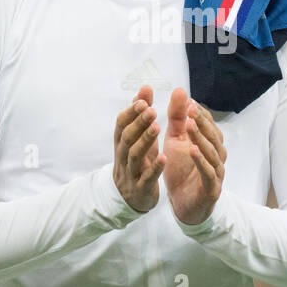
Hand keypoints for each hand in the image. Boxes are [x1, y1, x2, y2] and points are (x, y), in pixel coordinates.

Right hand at [112, 85, 165, 212]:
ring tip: (157, 127)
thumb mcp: (137, 138)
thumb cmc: (136, 161)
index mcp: (122, 142)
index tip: (144, 101)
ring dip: (145, 141)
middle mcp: (123, 156)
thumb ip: (140, 114)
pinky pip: (146, 178)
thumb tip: (145, 88)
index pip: (121, 124)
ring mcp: (131, 172)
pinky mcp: (141, 188)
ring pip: (134, 156)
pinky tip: (164, 158)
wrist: (129, 198)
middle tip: (152, 110)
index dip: (131, 112)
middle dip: (138, 123)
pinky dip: (154, 168)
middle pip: (127, 137)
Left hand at [162, 87, 225, 225]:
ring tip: (190, 125)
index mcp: (210, 143)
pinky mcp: (211, 187)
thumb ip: (178, 118)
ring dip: (201, 138)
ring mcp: (216, 172)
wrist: (183, 204)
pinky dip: (201, 161)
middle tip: (189, 108)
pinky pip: (208, 172)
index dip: (198, 112)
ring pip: (212, 152)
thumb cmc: (183, 170)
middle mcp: (217, 155)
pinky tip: (192, 150)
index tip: (187, 101)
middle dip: (201, 121)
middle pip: (212, 135)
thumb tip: (180, 91)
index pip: (207, 124)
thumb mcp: (176, 140)